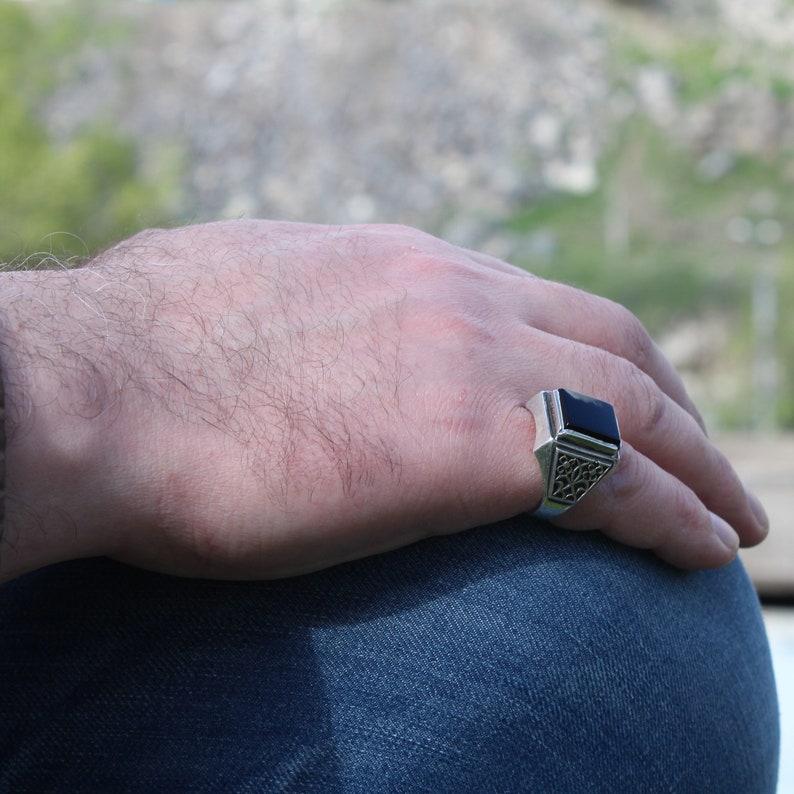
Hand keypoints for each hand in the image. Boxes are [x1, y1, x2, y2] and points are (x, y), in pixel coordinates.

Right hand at [0, 220, 767, 580]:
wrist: (93, 389)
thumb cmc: (137, 357)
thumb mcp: (238, 294)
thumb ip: (298, 306)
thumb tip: (290, 326)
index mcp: (401, 265)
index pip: (539, 302)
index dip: (595, 348)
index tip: (623, 393)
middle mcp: (453, 295)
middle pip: (613, 339)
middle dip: (674, 398)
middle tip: (705, 453)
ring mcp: (467, 362)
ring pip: (638, 403)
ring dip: (699, 461)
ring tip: (731, 514)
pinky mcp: (465, 446)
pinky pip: (618, 481)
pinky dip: (674, 516)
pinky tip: (705, 551)